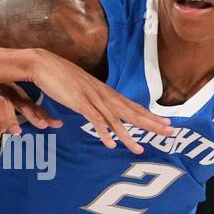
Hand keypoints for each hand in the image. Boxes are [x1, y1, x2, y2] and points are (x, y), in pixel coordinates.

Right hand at [27, 49, 175, 151]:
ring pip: (115, 120)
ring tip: (140, 149)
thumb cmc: (60, 77)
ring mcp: (92, 98)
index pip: (133, 106)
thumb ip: (92, 102)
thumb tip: (98, 113)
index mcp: (105, 92)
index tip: (166, 123)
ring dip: (128, 136)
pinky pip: (95, 120)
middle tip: (170, 132)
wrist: (43, 64)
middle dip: (151, 123)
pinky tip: (111, 144)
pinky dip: (104, 132)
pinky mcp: (79, 102)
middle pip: (131, 112)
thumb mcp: (82, 90)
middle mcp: (104, 95)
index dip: (150, 116)